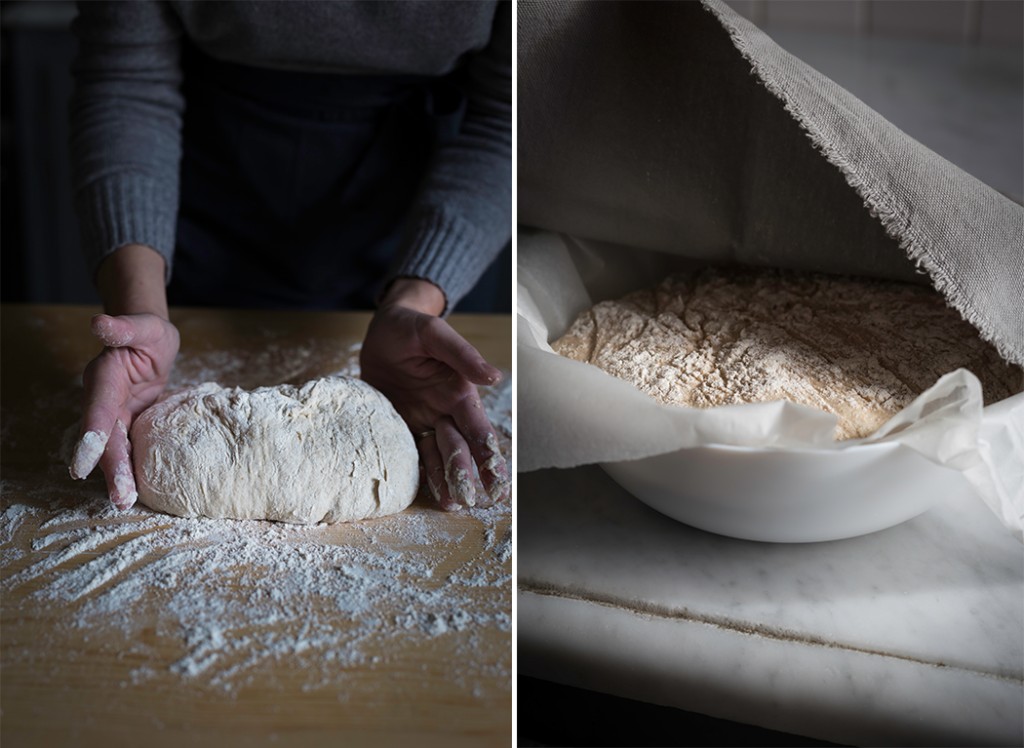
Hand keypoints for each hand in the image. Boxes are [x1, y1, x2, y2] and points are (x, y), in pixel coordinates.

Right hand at [69, 313, 179, 509]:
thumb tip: (99, 323)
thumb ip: (124, 327)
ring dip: (119, 475)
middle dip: (110, 468)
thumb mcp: (144, 327)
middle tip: (120, 498)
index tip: (83, 465)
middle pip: (104, 438)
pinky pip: (127, 447)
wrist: (149, 343)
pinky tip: (137, 490)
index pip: (98, 409)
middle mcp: (104, 400)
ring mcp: (114, 414)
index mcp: (105, 377)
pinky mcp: (127, 423)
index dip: (92, 435)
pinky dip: (130, 467)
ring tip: (125, 501)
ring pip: (114, 448)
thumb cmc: (148, 334)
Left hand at [360, 279, 509, 510]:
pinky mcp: (403, 425)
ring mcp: (425, 420)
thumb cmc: (411, 327)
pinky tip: (430, 493)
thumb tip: (493, 376)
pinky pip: (415, 452)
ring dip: (447, 480)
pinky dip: (424, 473)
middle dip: (468, 475)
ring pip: (440, 456)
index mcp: (459, 393)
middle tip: (471, 501)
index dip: (489, 456)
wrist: (382, 329)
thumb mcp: (434, 334)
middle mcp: (446, 411)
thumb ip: (462, 354)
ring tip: (453, 506)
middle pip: (461, 449)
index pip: (479, 430)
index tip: (498, 481)